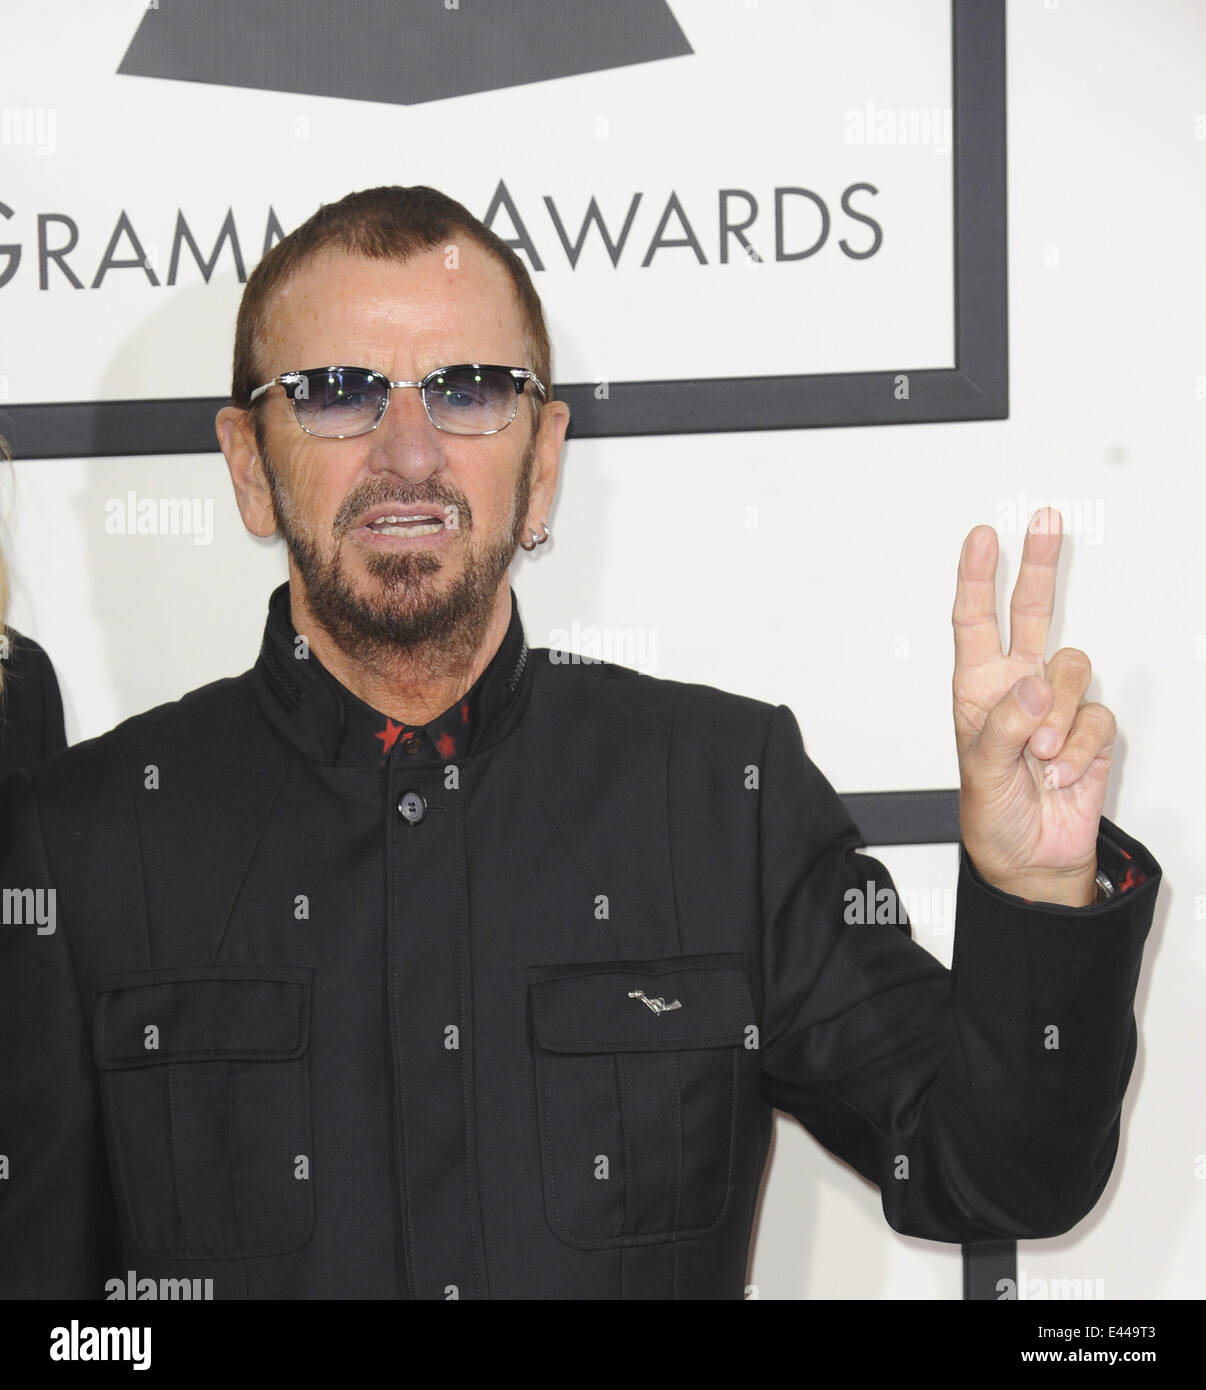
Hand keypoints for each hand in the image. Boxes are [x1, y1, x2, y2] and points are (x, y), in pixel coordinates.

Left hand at [951, 508, 1114, 906]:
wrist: (1030, 855)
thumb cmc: (992, 812)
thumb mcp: (980, 770)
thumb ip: (1003, 725)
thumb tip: (1034, 685)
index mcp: (979, 688)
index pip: (975, 622)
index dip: (978, 578)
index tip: (982, 537)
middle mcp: (1019, 687)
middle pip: (1032, 612)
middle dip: (1038, 566)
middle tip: (1043, 522)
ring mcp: (1058, 705)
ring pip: (1074, 668)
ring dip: (1059, 715)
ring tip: (1040, 754)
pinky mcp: (1091, 729)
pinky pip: (1098, 717)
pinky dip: (1080, 747)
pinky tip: (1063, 770)